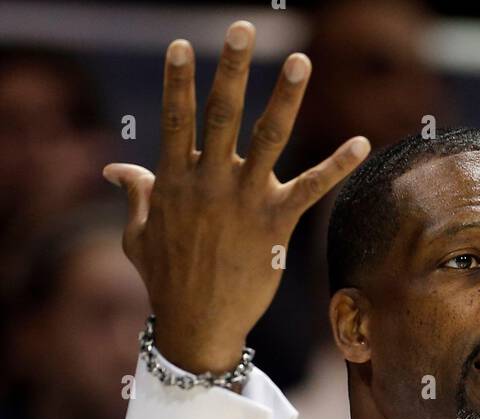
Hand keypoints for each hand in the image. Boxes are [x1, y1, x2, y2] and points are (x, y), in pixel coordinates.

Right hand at [103, 20, 369, 373]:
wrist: (198, 327)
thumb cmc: (167, 282)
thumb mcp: (140, 237)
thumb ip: (136, 196)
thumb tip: (117, 169)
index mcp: (174, 181)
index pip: (176, 119)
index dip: (179, 81)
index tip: (181, 44)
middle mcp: (210, 184)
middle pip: (223, 115)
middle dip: (232, 69)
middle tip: (242, 28)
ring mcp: (244, 203)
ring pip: (268, 140)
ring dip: (286, 99)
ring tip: (301, 60)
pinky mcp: (276, 226)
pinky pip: (310, 189)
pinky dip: (337, 166)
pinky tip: (362, 142)